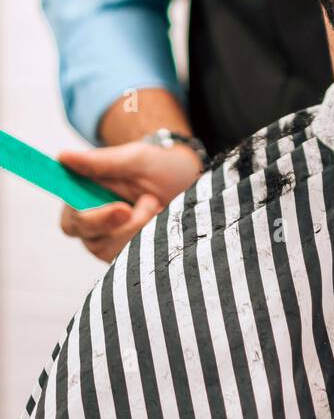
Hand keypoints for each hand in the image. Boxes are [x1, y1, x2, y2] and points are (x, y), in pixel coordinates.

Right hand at [57, 138, 204, 262]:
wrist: (186, 179)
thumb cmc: (156, 164)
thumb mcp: (134, 158)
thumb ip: (99, 162)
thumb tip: (62, 157)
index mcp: (83, 198)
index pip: (73, 220)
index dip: (94, 220)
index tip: (124, 210)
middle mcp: (92, 224)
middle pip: (94, 242)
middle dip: (127, 227)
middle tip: (151, 202)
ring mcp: (110, 243)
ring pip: (117, 253)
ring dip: (142, 231)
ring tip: (157, 205)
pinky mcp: (128, 255)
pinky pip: (134, 261)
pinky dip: (150, 242)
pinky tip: (159, 223)